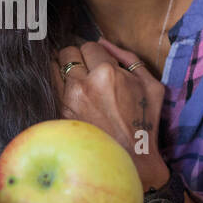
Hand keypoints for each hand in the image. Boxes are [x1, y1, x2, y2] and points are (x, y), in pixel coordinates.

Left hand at [55, 38, 170, 190]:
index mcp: (108, 73)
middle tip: (87, 69)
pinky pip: (51, 87)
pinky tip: (72, 94)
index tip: (102, 64)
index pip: (90, 46)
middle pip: (67, 52)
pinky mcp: (60, 114)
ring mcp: (69, 100)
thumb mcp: (151, 86)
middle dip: (77, 57)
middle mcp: (85, 84)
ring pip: (54, 67)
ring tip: (78, 80)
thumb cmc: (144, 123)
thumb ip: (128, 58)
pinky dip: (58, 86)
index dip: (97, 54)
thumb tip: (104, 42)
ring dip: (65, 70)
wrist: (131, 160)